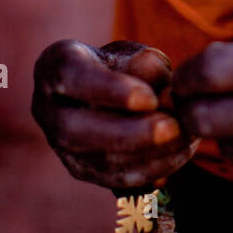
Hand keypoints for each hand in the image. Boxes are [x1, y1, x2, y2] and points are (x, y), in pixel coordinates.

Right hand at [31, 39, 192, 190]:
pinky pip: (112, 180)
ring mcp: (59, 144)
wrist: (116, 92)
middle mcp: (47, 107)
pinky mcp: (80, 170)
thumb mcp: (137, 52)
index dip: (109, 90)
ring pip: (95, 161)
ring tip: (185, 140)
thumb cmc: (128, 64)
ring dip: (146, 154)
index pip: (71, 76)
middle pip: (75, 130)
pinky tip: (178, 155)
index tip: (149, 98)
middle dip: (129, 133)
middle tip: (172, 128)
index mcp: (56, 64)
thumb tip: (162, 97)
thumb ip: (148, 67)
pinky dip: (149, 170)